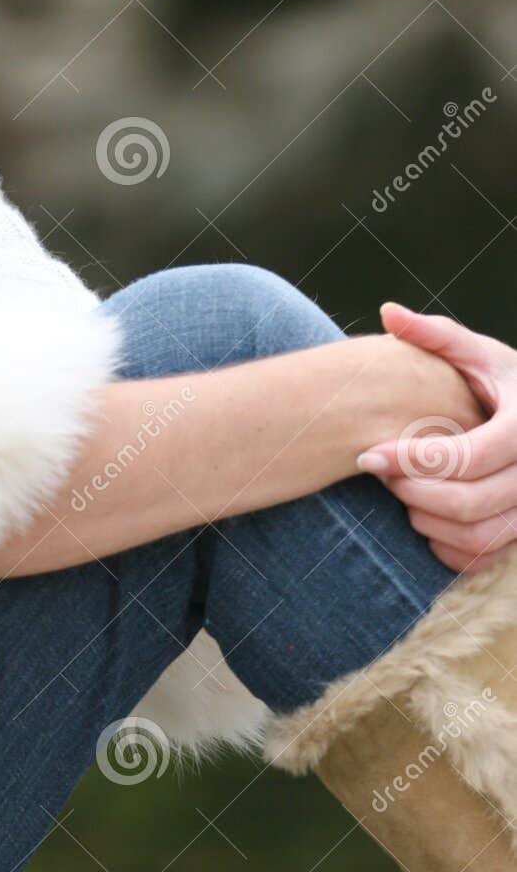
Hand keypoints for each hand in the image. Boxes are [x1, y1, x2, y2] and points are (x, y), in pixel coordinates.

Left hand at [356, 301, 516, 574]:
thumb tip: (387, 312)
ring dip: (426, 520)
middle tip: (379, 470)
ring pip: (480, 539)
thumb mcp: (481, 354)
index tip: (368, 454)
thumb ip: (436, 335)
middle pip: (472, 503)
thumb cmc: (507, 384)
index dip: (414, 459)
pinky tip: (422, 515)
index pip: (471, 456)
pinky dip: (447, 547)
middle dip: (413, 491)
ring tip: (398, 490)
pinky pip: (484, 559)